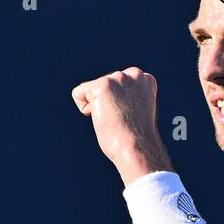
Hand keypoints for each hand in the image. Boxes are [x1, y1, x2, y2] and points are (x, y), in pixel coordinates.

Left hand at [70, 67, 172, 184]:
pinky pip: (78, 94)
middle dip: (107, 105)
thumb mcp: (135, 111)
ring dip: (97, 108)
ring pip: (90, 90)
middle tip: (121, 121)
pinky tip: (103, 117)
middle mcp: (133, 74)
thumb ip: (126, 97)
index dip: (118, 105)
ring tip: (114, 120)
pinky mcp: (102, 85)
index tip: (130, 118)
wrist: (136, 149)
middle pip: (103, 86)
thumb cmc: (135, 139)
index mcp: (145, 79)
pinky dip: (84, 110)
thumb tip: (111, 98)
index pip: (117, 85)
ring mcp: (118, 78)